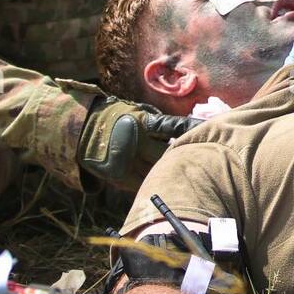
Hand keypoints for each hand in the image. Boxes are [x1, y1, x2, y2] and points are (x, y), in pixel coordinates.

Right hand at [79, 98, 201, 188]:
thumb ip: (158, 122)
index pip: (176, 127)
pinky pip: (146, 182)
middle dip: (185, 156)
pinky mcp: (121, 176)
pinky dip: (156, 181)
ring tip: (186, 173)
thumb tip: (183, 131)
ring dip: (173, 172)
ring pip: (160, 171)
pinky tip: (165, 181)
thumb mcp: (137, 111)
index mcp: (145, 123)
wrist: (81, 130)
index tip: (211, 131)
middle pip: (171, 154)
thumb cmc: (116, 116)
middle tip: (201, 159)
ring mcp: (129, 161)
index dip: (194, 130)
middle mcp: (139, 142)